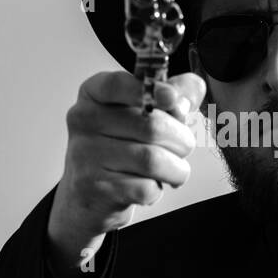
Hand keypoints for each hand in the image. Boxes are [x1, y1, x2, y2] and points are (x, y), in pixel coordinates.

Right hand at [48, 71, 206, 274]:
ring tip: (172, 170)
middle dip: (181, 140)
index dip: (151, 89)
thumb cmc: (119, 147)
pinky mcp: (95, 187)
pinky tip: (148, 185)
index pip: (119, 84)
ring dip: (176, 169)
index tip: (172, 97)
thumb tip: (192, 87)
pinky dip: (157, 190)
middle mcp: (84, 121)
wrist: (88, 193)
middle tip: (182, 147)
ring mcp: (86, 155)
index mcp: (94, 95)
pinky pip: (144, 188)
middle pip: (151, 126)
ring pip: (153, 160)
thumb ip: (173, 95)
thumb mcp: (142, 113)